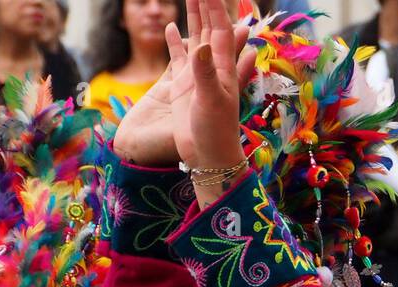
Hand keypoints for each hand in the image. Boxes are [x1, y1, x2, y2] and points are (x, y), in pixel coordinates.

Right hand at [114, 0, 252, 166]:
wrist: (206, 159)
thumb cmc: (213, 134)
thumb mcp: (210, 102)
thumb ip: (204, 73)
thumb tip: (202, 44)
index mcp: (223, 69)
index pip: (220, 29)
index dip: (215, 7)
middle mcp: (213, 70)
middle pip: (210, 29)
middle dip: (206, 5)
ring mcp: (197, 77)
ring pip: (197, 39)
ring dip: (195, 18)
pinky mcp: (182, 87)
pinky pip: (179, 56)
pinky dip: (178, 41)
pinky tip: (174, 28)